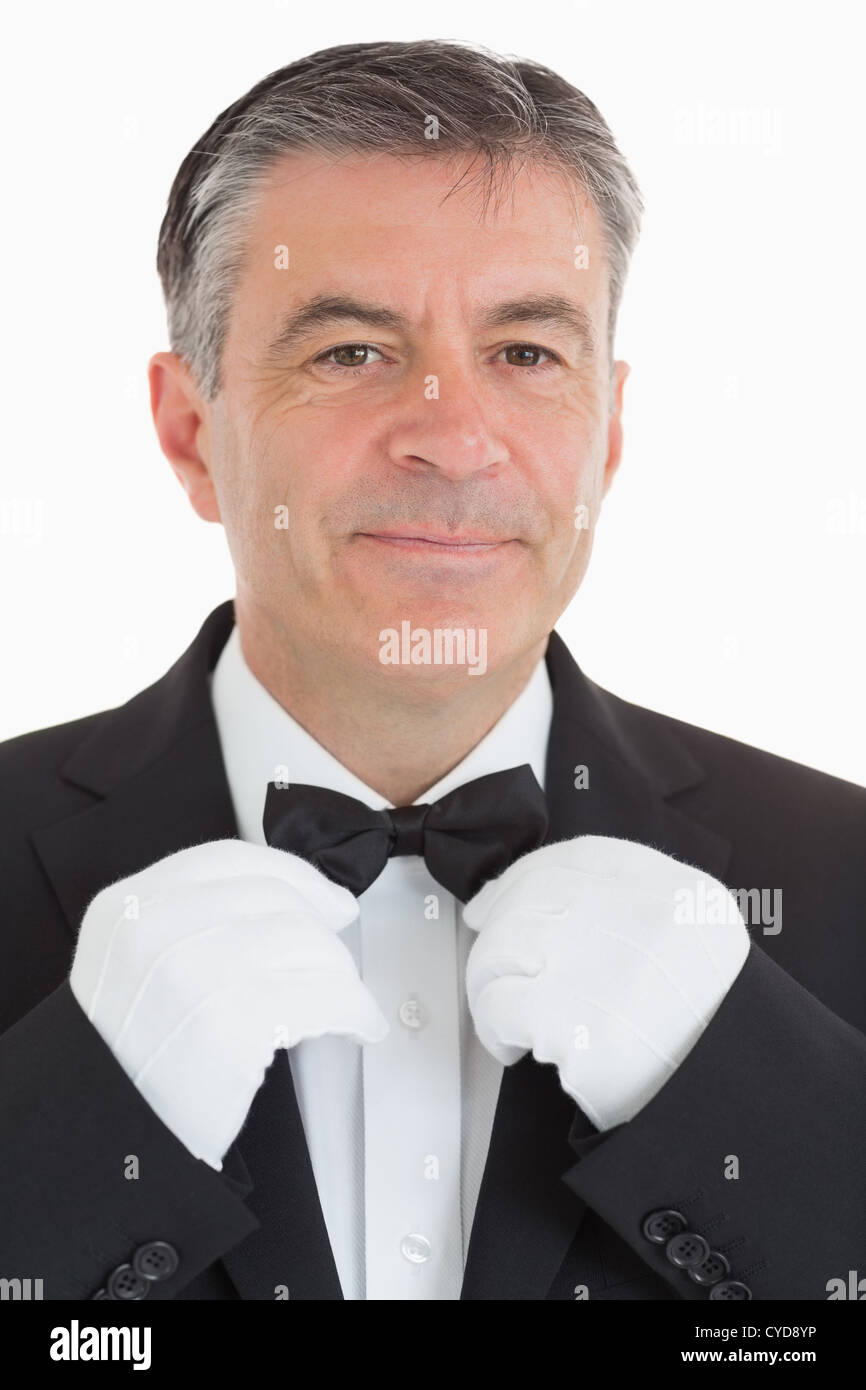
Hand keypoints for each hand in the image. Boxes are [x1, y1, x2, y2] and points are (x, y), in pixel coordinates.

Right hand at [70, 839, 387, 1168]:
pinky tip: (359, 1024)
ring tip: (343, 1000)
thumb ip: (189, 920)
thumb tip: (293, 898)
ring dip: (341, 973)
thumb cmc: (128, 1061)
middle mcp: (155, 931)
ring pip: (309, 941)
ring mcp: (194, 974)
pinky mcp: (234, 1025)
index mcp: (128, 908)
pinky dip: (356, 1010)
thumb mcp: (131, 967)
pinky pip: (327, 997)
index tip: (325, 896)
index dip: (293, 874)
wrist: (109, 1136)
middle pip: (276, 897)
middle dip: (323, 927)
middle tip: (339, 954)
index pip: (229, 860)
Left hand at [463, 836, 749, 1129]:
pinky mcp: (572, 1024)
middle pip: (534, 896)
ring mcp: (604, 966)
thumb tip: (527, 899)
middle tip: (489, 965)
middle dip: (496, 931)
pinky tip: (512, 1046)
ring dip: (488, 980)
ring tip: (503, 1012)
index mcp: (681, 894)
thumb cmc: (701, 1036)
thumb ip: (633, 909)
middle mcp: (644, 916)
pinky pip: (497, 1004)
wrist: (724, 1105)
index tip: (493, 901)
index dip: (524, 876)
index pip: (582, 856)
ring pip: (503, 945)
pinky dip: (493, 1026)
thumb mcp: (697, 945)